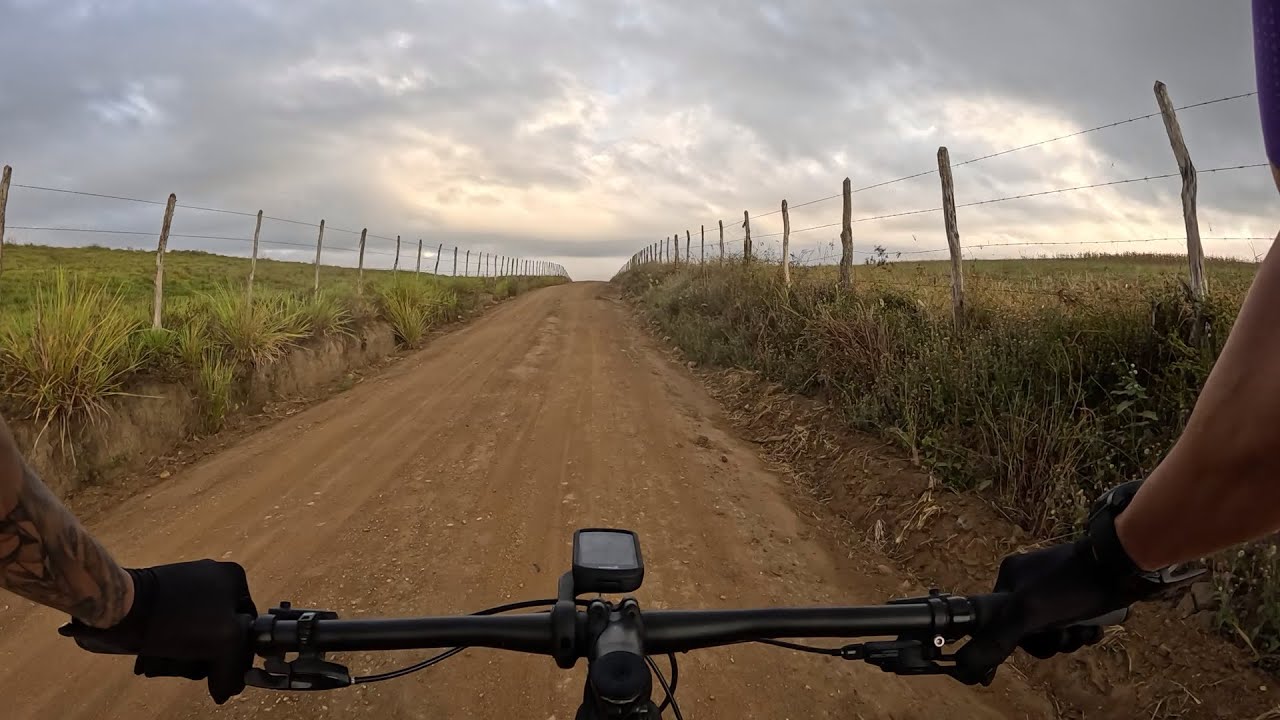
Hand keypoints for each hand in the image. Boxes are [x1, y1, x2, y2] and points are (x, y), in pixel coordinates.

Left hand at [59, 560, 256, 703]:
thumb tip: (227, 693)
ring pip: (193, 641)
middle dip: (201, 658)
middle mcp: (210, 581)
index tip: (218, 667)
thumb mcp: (224, 642)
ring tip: (162, 662)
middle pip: (219, 636)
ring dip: (179, 660)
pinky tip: (151, 660)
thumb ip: (234, 669)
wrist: (120, 609)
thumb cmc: (179, 618)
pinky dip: (163, 652)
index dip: (236, 653)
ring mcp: (182, 593)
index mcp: (232, 578)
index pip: (249, 626)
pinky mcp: (158, 606)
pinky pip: (171, 636)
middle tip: (186, 662)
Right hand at [953, 539, 1143, 684]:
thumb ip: (998, 638)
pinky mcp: (1078, 591)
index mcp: (1010, 577)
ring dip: (1069, 637)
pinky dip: (1082, 629)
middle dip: (1050, 640)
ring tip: (1084, 631)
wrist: (1122, 565)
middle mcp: (1028, 579)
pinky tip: (1094, 628)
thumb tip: (964, 665)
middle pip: (1029, 628)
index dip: (1017, 639)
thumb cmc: (1072, 585)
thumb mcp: (1030, 614)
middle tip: (1066, 636)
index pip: (1000, 621)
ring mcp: (1054, 585)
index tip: (1037, 642)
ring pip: (1053, 627)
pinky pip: (1071, 620)